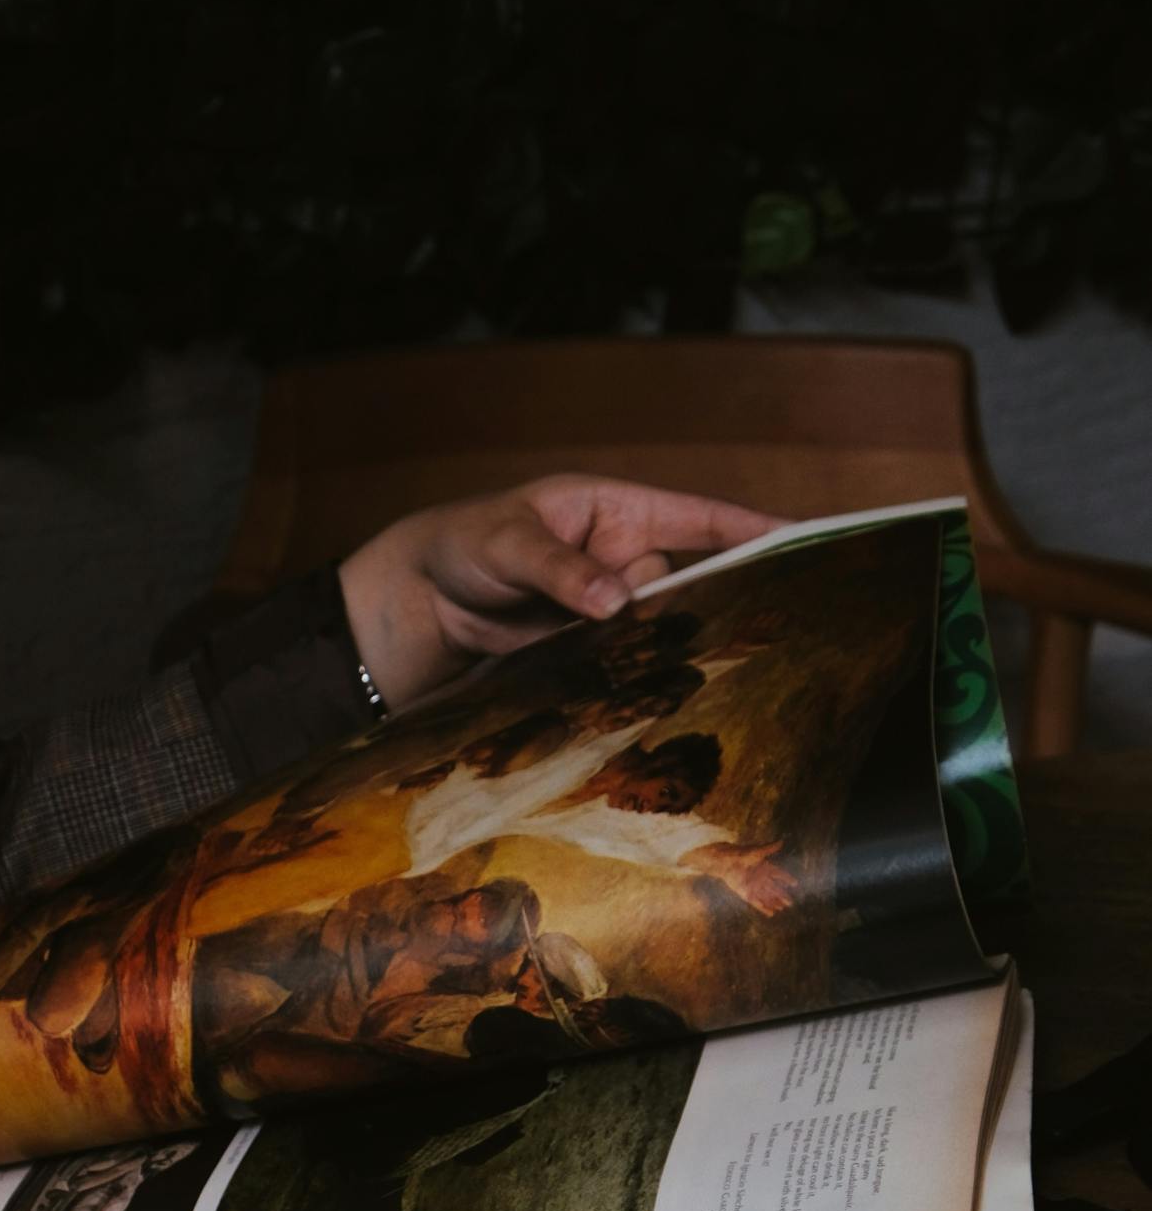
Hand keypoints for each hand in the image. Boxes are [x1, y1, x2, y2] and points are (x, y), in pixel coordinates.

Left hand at [339, 475, 784, 710]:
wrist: (407, 613)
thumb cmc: (457, 549)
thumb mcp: (505, 545)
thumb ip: (562, 571)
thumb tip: (620, 600)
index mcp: (613, 512)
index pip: (697, 517)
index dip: (751, 527)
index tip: (803, 537)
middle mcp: (620, 562)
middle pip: (689, 582)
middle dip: (720, 600)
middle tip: (758, 625)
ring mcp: (606, 615)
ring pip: (660, 633)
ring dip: (666, 649)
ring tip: (682, 667)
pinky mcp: (586, 659)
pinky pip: (625, 670)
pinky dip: (634, 682)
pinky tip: (647, 699)